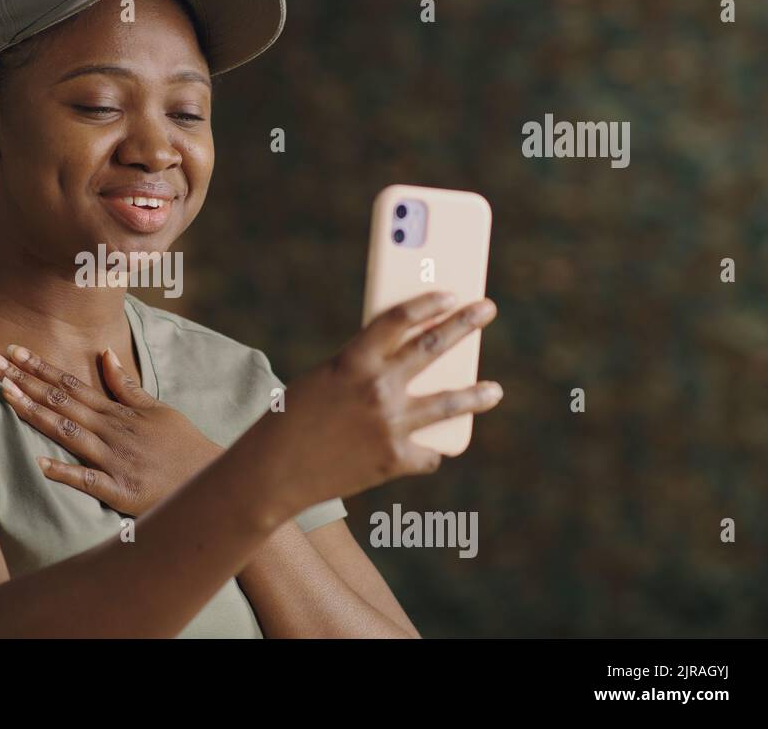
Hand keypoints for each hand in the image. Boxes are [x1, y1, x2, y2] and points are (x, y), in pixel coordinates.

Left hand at [0, 344, 223, 515]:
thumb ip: (126, 385)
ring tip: (5, 395)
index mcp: (117, 412)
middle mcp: (111, 430)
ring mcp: (114, 459)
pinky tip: (38, 463)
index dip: (40, 367)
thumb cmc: (182, 445)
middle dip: (24, 380)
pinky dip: (64, 472)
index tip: (14, 352)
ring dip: (35, 412)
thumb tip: (105, 352)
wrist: (211, 480)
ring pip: (68, 432)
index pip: (72, 383)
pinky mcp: (120, 490)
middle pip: (61, 401)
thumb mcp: (157, 408)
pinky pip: (87, 480)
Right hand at [243, 291, 503, 512]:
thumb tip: (405, 365)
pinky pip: (427, 452)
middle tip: (487, 309)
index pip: (399, 319)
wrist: (273, 473)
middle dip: (464, 324)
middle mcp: (377, 388)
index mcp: (352, 361)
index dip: (427, 302)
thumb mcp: (323, 380)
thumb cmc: (291, 421)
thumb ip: (362, 369)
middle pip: (432, 347)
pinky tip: (430, 450)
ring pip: (449, 403)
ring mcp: (390, 425)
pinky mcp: (394, 460)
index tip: (450, 293)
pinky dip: (428, 451)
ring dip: (476, 395)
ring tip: (494, 390)